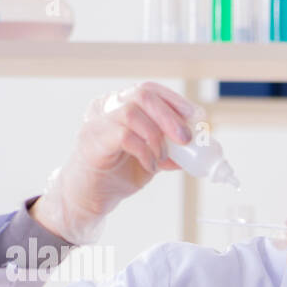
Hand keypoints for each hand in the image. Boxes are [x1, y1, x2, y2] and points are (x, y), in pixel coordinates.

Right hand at [32, 81, 195, 243]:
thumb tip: (197, 148)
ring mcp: (97, 121)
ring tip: (162, 156)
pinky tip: (150, 165)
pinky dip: (145, 151)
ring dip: (157, 136)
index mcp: (120, 105)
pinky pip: (124, 136)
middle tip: (186, 138)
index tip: (196, 116)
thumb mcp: (150, 158)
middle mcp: (106, 107)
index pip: (149, 89)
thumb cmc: (117, 174)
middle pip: (142, 94)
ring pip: (133, 113)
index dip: (175, 101)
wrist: (89, 196)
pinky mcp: (92, 140)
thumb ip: (169, 149)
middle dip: (170, 116)